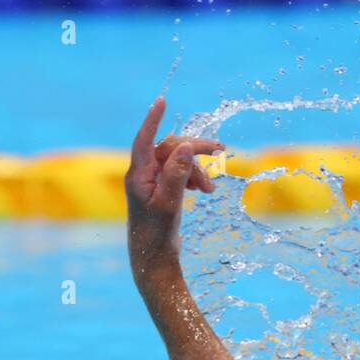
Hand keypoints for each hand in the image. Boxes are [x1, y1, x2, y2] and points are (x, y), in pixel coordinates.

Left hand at [125, 97, 224, 273]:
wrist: (155, 259)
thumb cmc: (157, 234)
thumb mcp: (169, 203)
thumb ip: (177, 174)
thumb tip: (187, 146)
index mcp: (138, 175)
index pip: (144, 139)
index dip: (153, 119)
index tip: (161, 100)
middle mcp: (143, 174)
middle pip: (171, 148)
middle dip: (195, 151)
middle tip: (221, 150)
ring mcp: (153, 181)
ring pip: (180, 160)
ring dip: (198, 169)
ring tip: (210, 189)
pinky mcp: (162, 189)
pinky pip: (181, 172)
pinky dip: (194, 177)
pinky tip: (204, 189)